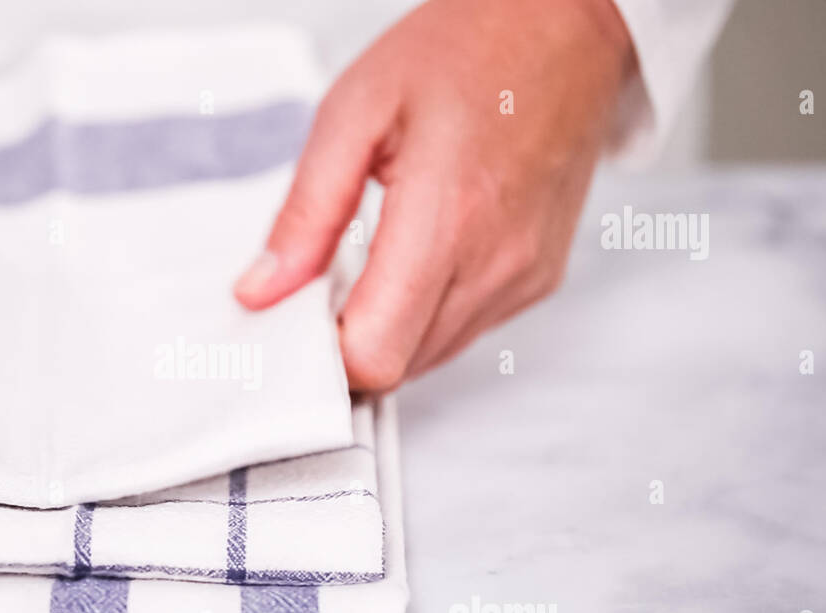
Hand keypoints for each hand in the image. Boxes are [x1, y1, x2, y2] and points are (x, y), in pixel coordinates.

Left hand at [234, 0, 636, 390]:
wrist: (562, 27)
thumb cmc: (466, 51)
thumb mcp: (355, 112)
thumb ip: (306, 214)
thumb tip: (263, 290)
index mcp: (447, 219)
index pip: (375, 355)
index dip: (325, 352)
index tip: (299, 316)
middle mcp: (497, 262)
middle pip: (400, 367)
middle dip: (351, 339)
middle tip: (327, 280)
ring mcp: (525, 277)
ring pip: (432, 355)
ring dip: (390, 326)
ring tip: (379, 255)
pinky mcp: (540, 279)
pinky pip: (466, 329)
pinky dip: (429, 311)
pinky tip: (422, 254)